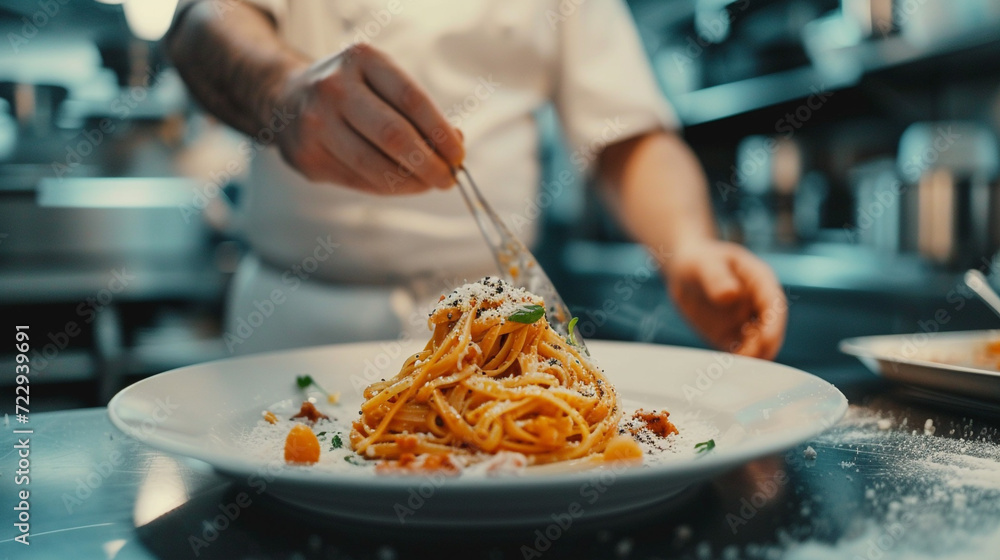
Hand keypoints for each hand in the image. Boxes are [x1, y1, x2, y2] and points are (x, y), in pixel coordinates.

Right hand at [272, 43, 463, 193]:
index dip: (441, 132)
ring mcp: (314, 123)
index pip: (412, 100)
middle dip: (429, 164)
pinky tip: (399, 184)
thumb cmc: (352, 93)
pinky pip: (357, 180)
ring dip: (410, 183)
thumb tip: (456, 143)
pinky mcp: (306, 156)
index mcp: (362, 60)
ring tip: (427, 184)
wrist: (286, 98)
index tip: (459, 154)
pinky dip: (386, 187)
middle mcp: (334, 88)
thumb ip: (418, 111)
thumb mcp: (382, 82)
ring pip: (374, 166)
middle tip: (448, 179)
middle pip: (394, 136)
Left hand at [664, 240, 786, 359]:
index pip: (774, 305)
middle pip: (770, 329)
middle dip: (764, 346)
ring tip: (737, 368)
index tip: (766, 339)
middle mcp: (758, 304)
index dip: (773, 324)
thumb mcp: (705, 264)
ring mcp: (746, 322)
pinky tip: (727, 369)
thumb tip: (731, 295)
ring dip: (752, 357)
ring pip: (757, 344)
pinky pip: (738, 352)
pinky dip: (737, 362)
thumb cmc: (698, 260)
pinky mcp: (730, 336)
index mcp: (760, 282)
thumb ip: (717, 278)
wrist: (683, 270)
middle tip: (750, 360)